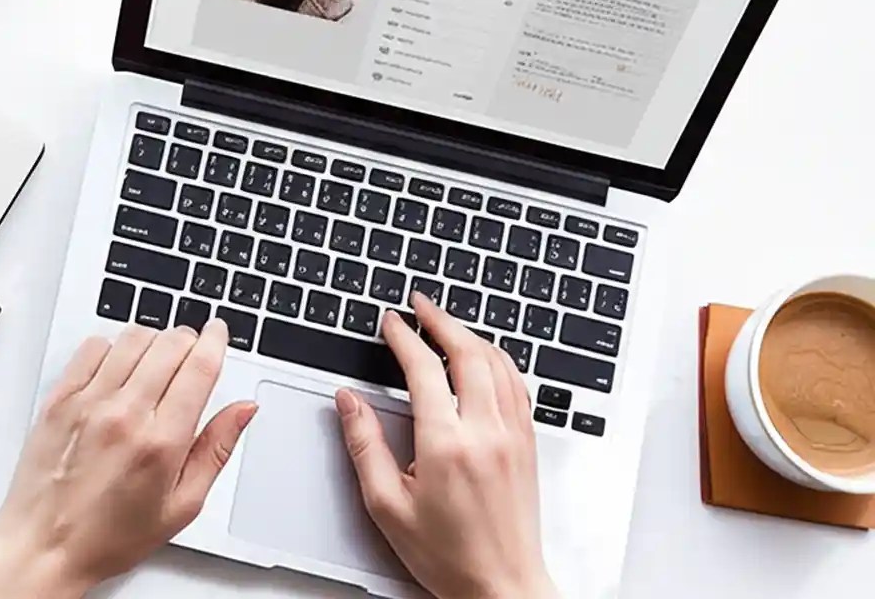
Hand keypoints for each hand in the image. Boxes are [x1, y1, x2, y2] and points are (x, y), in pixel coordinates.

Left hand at [0, 320, 256, 598]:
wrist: (44, 547)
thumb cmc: (109, 535)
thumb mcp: (181, 505)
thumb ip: (216, 449)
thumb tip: (244, 410)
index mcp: (161, 442)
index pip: (199, 367)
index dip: (215, 341)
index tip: (218, 333)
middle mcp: (124, 415)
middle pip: (170, 344)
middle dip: (189, 340)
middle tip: (192, 353)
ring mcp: (88, 403)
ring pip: (133, 338)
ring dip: (154, 340)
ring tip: (157, 361)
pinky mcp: (59, 399)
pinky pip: (93, 347)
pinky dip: (113, 347)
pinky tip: (118, 367)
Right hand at [336, 293, 557, 598]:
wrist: (501, 587)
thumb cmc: (447, 555)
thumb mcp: (386, 505)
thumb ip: (365, 446)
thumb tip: (349, 402)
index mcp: (447, 446)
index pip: (423, 370)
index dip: (403, 337)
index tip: (390, 322)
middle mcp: (486, 433)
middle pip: (468, 352)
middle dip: (441, 320)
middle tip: (420, 305)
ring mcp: (514, 436)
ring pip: (498, 363)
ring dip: (471, 335)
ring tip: (448, 324)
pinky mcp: (528, 445)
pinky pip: (517, 385)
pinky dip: (498, 360)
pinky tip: (485, 358)